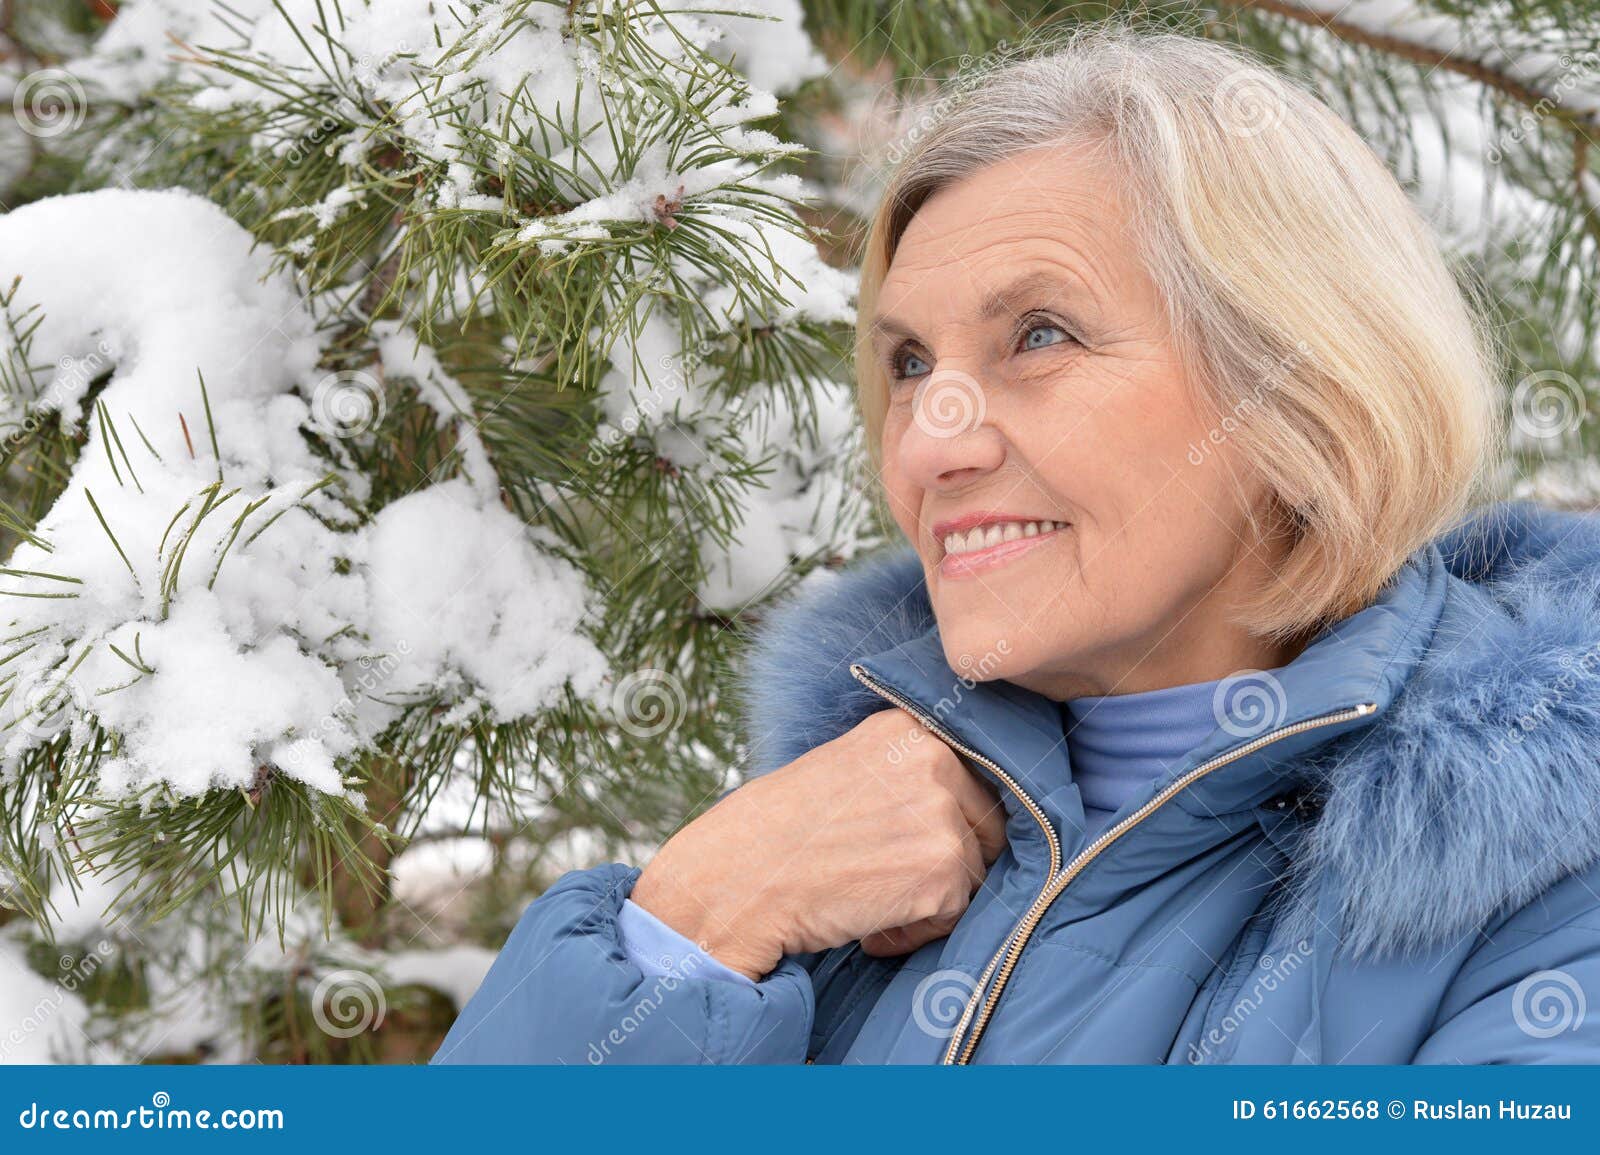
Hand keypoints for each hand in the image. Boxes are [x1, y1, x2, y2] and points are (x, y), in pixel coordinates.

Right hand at [628, 707, 1007, 980]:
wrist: (736, 881)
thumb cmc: (776, 833)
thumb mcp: (844, 769)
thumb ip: (903, 771)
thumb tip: (963, 800)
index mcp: (908, 727)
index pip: (973, 773)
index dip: (950, 817)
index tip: (911, 840)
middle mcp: (933, 758)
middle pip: (985, 822)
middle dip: (946, 859)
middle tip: (882, 874)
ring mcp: (942, 813)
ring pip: (973, 870)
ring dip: (929, 898)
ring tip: (866, 896)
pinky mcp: (943, 869)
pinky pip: (955, 913)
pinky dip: (916, 931)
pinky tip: (869, 925)